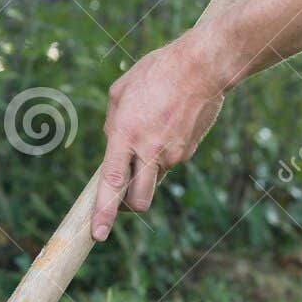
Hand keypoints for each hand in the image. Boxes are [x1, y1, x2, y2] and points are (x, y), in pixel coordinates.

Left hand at [90, 29, 227, 240]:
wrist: (203, 67)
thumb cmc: (157, 72)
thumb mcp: (120, 92)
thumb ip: (111, 124)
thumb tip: (112, 146)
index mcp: (126, 133)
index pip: (112, 183)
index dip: (103, 213)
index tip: (97, 235)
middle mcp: (149, 150)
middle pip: (138, 201)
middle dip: (127, 207)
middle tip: (119, 196)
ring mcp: (173, 154)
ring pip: (153, 181)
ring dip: (145, 173)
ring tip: (148, 138)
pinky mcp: (188, 152)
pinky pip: (168, 164)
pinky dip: (161, 156)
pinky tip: (165, 128)